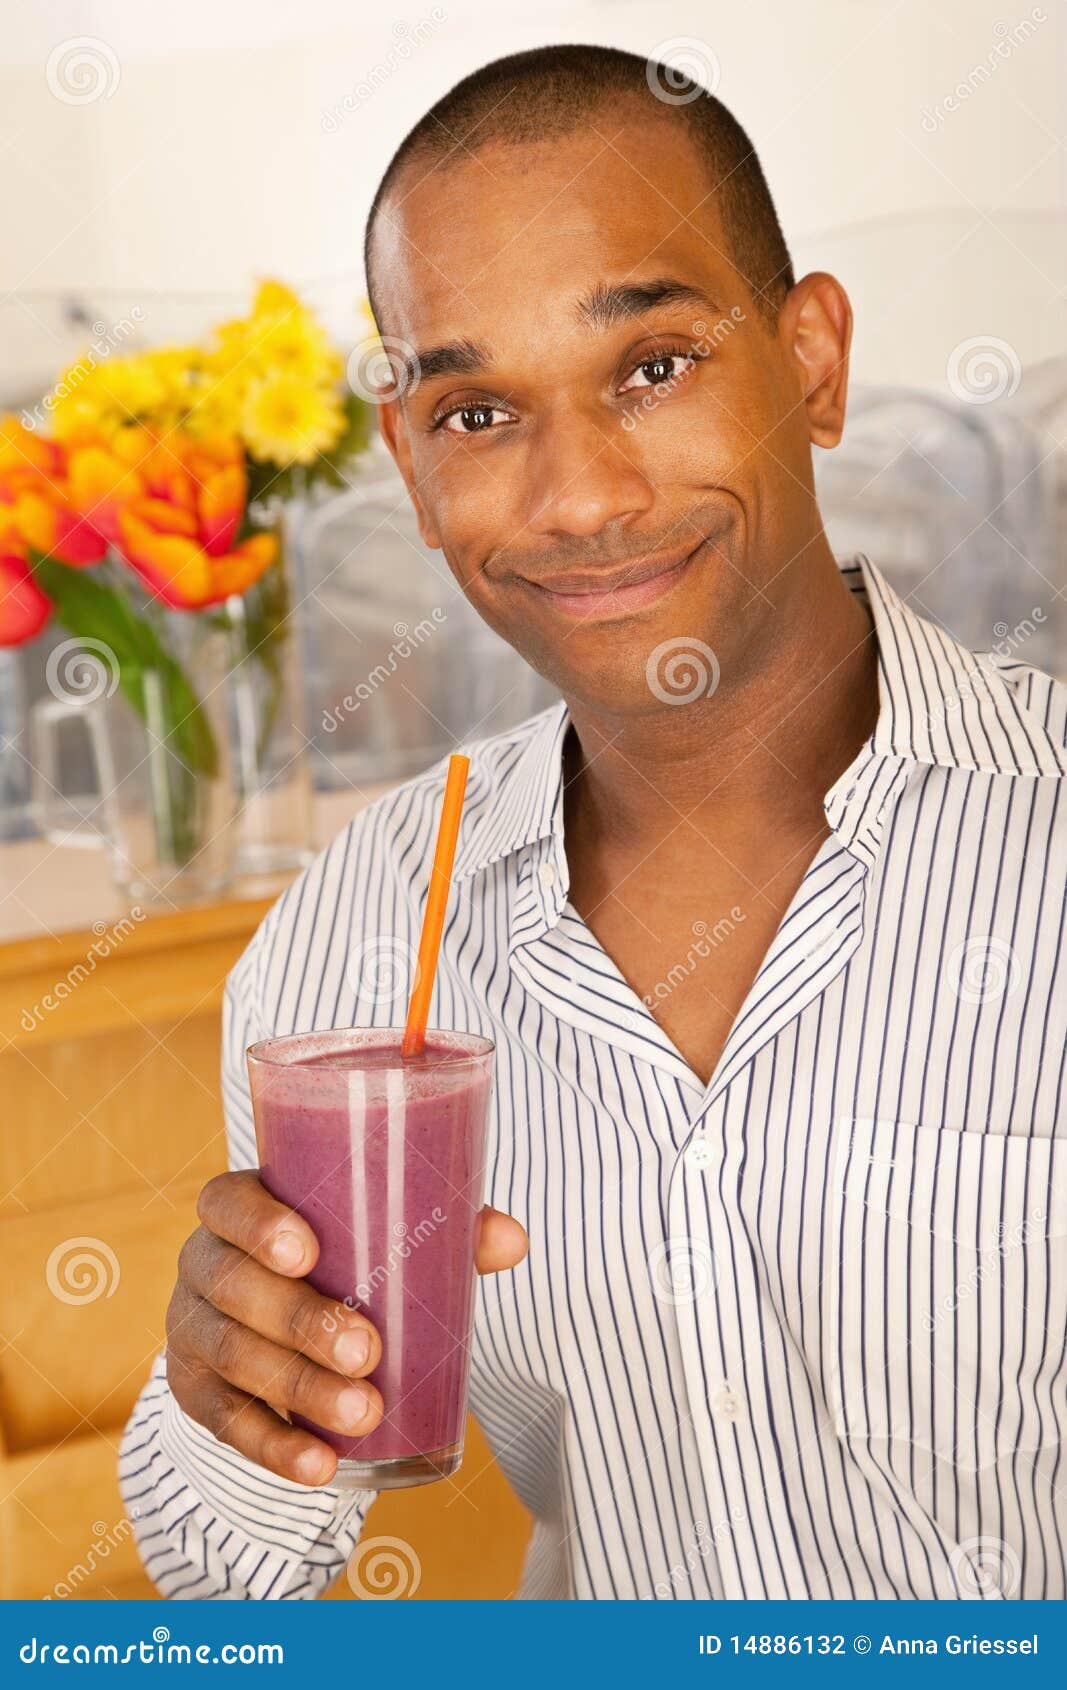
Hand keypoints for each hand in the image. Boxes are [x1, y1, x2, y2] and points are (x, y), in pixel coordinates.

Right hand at [165, 1168, 528, 1484]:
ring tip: (365, 1412)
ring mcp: (192, 1330)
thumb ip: (442, 1230)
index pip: (227, 1202)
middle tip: (368, 1351)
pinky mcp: (196, 1393)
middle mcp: (204, 1264)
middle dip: (302, 1322)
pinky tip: (321, 1467)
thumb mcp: (374, 1235)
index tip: (309, 1253)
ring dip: (300, 1390)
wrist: (271, 1320)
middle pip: (235, 1288)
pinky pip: (227, 1425)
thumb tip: (513, 1240)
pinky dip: (276, 1449)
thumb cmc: (335, 1257)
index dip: (258, 1226)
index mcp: (239, 1209)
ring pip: (234, 1358)